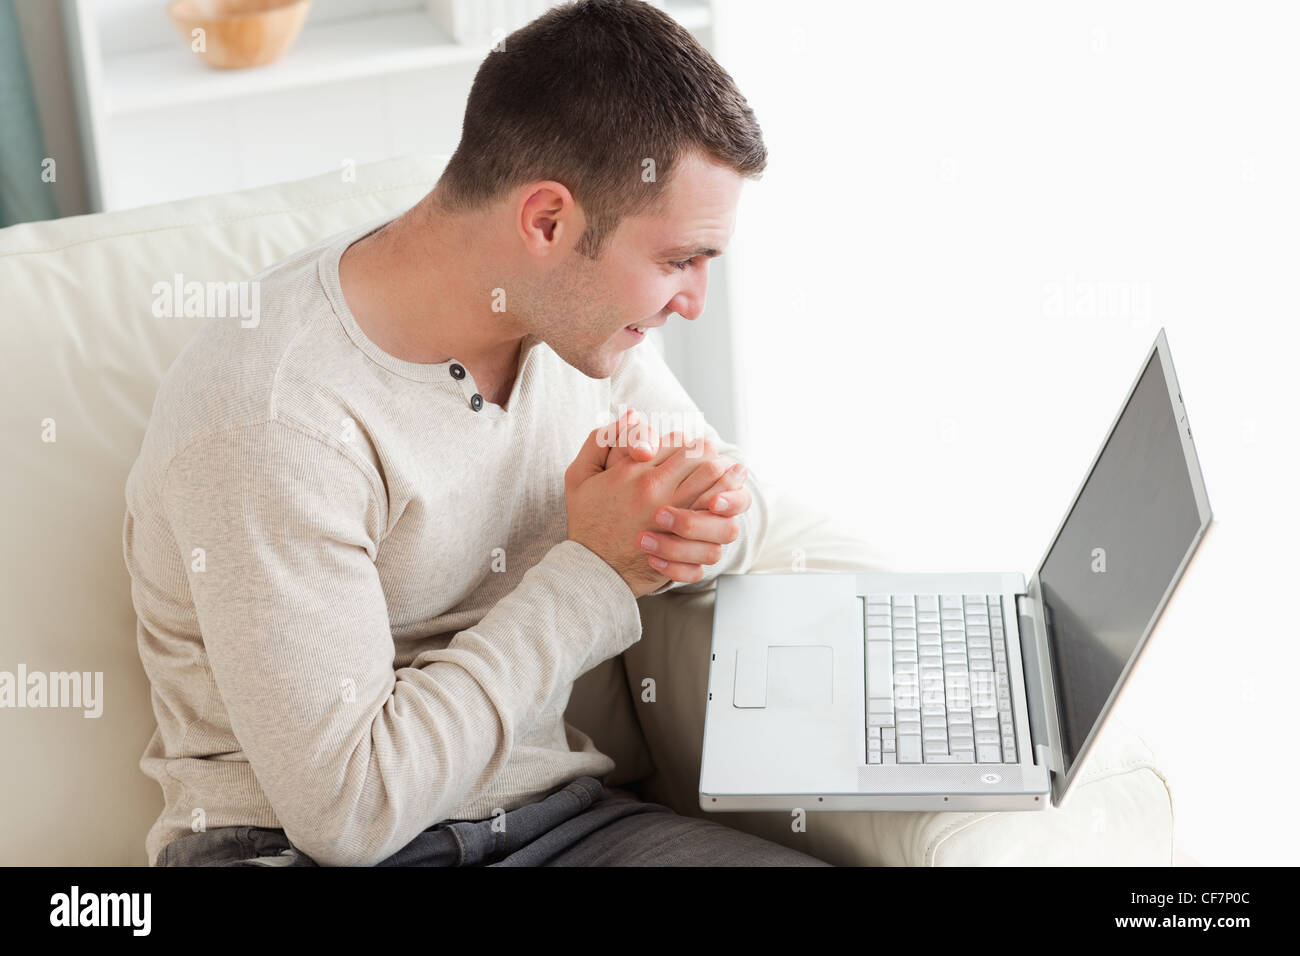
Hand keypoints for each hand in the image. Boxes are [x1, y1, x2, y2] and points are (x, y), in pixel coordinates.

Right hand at [566, 409, 737, 596]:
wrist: (593, 568)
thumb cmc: (585, 520)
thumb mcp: (579, 476)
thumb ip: (601, 441)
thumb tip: (631, 415)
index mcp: (633, 471)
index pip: (675, 442)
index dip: (685, 442)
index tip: (687, 447)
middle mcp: (656, 490)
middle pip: (700, 457)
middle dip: (710, 454)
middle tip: (714, 457)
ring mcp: (672, 514)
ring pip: (712, 480)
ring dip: (723, 474)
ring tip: (728, 473)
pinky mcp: (682, 538)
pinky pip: (714, 514)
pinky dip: (724, 503)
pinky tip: (724, 502)